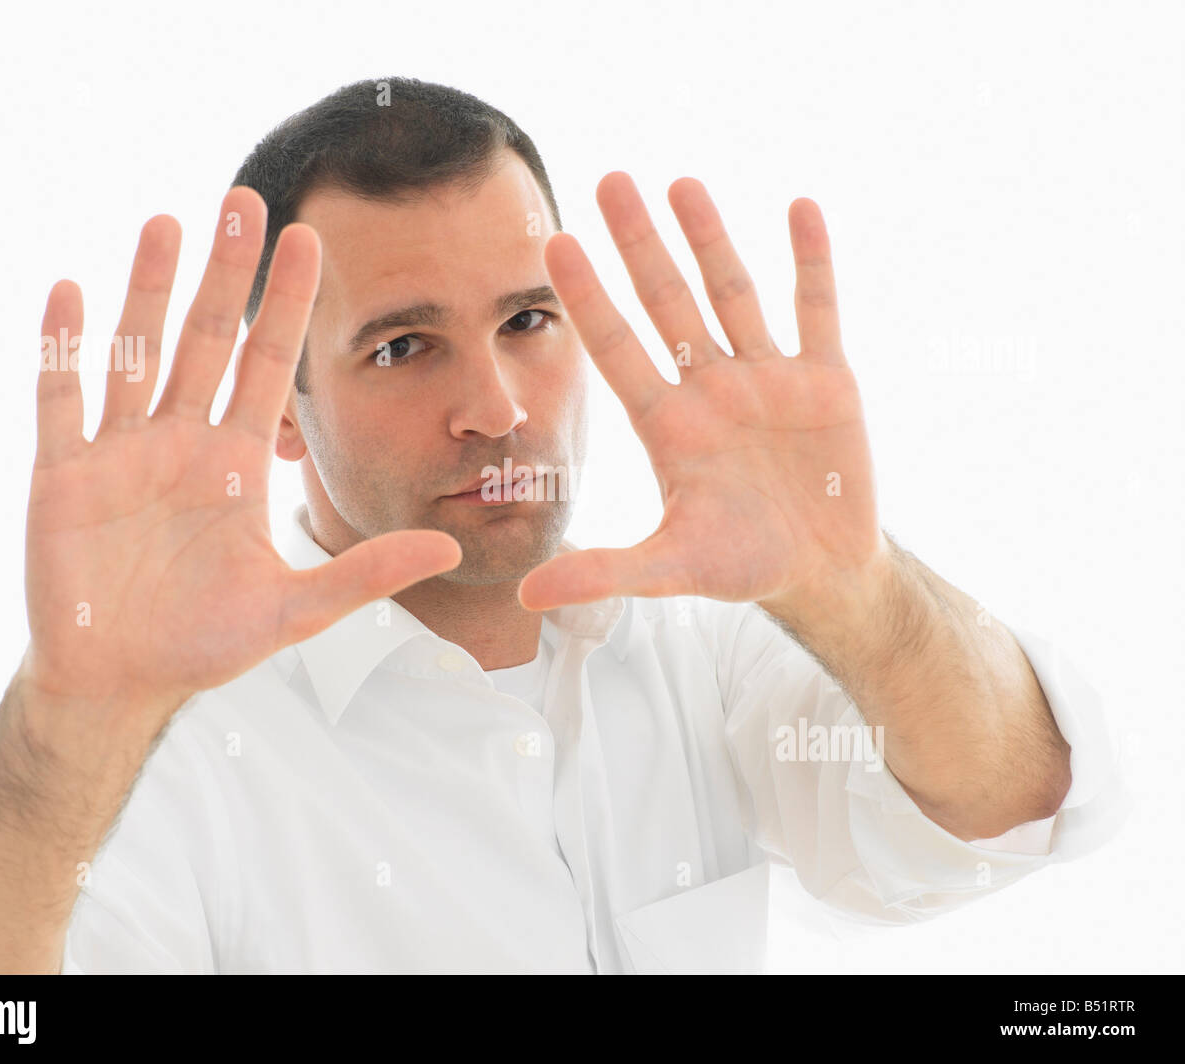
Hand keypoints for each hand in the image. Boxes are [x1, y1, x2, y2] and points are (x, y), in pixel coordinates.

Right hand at [24, 187, 460, 713]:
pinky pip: (61, 400)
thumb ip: (366, 574)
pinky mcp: (64, 476)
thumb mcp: (296, 609)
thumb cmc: (206, 641)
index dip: (286, 305)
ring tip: (167, 222)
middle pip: (204, 340)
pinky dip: (63, 349)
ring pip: (136, 352)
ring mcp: (121, 453)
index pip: (268, 365)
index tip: (311, 240)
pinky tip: (71, 293)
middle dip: (224, 273)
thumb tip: (448, 548)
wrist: (124, 678)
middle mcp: (181, 442)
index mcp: (236, 461)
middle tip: (245, 197)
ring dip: (147, 289)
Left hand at [518, 173, 883, 612]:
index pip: (617, 348)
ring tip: (682, 183)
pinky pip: (817, 309)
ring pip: (734, 292)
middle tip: (610, 180)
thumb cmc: (743, 566)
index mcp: (668, 426)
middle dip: (640, 244)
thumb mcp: (671, 569)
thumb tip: (527, 597)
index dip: (587, 298)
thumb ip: (603, 572)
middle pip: (668, 303)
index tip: (555, 243)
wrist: (823, 572)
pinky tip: (799, 208)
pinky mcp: (825, 379)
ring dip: (711, 238)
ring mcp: (766, 378)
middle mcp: (709, 389)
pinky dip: (812, 261)